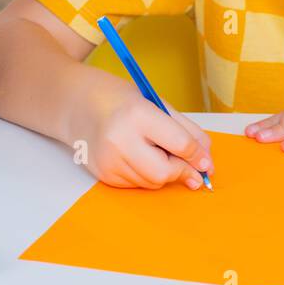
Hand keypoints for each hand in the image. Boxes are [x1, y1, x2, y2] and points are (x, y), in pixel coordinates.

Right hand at [70, 73, 214, 189]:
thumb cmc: (120, 100)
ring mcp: (109, 160)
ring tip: (155, 151)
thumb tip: (206, 156)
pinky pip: (137, 184)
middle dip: (182, 171)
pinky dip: (146, 175)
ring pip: (152, 182)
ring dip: (164, 173)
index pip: (179, 144)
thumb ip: (185, 129)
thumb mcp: (155, 103)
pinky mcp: (103, 175)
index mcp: (138, 114)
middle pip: (164, 172)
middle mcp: (120, 140)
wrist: (76, 104)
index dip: (198, 156)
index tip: (207, 162)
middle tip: (190, 166)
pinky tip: (138, 156)